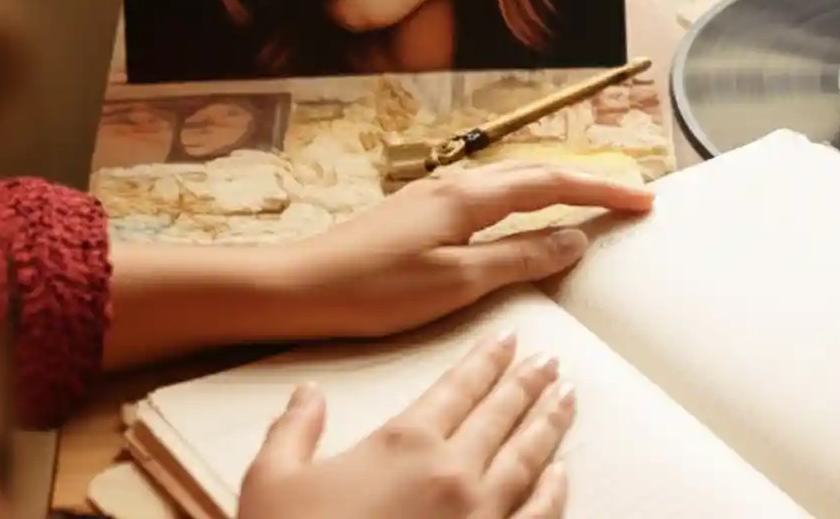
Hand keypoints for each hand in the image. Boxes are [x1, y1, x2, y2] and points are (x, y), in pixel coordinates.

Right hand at [237, 331, 573, 518]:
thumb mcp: (272, 481)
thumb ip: (294, 430)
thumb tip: (307, 392)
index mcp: (403, 443)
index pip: (456, 388)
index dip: (485, 360)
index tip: (509, 338)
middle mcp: (451, 471)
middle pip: (501, 413)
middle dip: (527, 382)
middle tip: (551, 359)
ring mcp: (480, 514)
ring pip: (527, 457)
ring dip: (549, 423)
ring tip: (568, 397)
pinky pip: (536, 517)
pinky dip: (554, 492)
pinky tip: (562, 473)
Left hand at [290, 161, 653, 338]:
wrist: (297, 287)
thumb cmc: (373, 290)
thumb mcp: (456, 282)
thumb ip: (520, 258)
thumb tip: (574, 238)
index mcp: (469, 196)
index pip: (553, 183)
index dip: (603, 188)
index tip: (644, 198)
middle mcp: (456, 183)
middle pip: (537, 171)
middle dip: (589, 180)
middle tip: (632, 196)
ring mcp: (436, 193)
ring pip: (514, 180)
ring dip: (558, 186)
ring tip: (593, 199)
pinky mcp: (422, 210)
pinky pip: (492, 194)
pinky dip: (527, 199)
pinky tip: (529, 215)